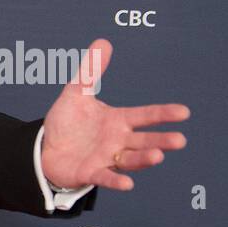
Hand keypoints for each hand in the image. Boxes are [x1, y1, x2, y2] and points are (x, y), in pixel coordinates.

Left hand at [41, 39, 189, 190]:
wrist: (44, 148)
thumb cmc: (66, 123)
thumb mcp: (76, 94)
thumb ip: (90, 71)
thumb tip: (103, 42)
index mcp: (118, 121)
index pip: (144, 116)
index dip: (162, 114)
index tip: (183, 112)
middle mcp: (117, 141)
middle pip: (143, 140)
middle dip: (160, 140)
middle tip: (179, 140)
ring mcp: (106, 158)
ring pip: (130, 159)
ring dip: (144, 159)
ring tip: (158, 156)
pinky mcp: (90, 173)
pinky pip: (106, 177)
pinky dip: (116, 180)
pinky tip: (128, 184)